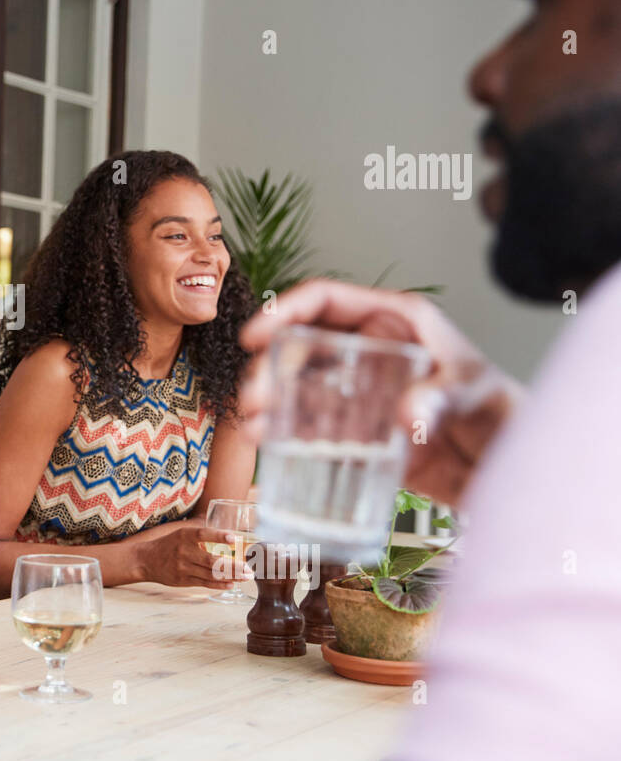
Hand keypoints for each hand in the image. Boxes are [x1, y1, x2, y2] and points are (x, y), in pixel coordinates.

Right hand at [136, 520, 252, 587]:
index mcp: (184, 536)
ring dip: (231, 576)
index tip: (235, 537)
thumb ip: (202, 537)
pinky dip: (219, 584)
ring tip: (246, 577)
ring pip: (211, 574)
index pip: (203, 534)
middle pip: (212, 561)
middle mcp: (184, 551)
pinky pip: (204, 583)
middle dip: (233, 566)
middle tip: (249, 569)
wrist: (146, 560)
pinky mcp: (183, 580)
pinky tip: (231, 584)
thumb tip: (231, 537)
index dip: (219, 536)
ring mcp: (183, 567)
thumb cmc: (170, 544)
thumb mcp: (182, 534)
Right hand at [238, 279, 521, 504]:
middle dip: (269, 368)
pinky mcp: (355, 429)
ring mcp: (356, 390)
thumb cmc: (496, 407)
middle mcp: (365, 350)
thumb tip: (406, 414)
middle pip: (300, 345)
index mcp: (390, 320)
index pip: (324, 300)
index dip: (283, 311)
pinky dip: (284, 433)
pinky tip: (267, 444)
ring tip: (255, 426)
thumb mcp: (470, 392)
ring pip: (297, 385)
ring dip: (269, 402)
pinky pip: (309, 424)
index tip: (255, 336)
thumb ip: (440, 399)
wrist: (505, 460)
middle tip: (255, 396)